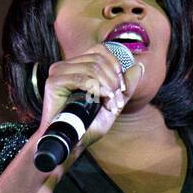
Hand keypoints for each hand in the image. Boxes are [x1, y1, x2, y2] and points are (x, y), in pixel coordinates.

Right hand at [35, 44, 145, 175]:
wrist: (72, 142)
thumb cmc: (88, 124)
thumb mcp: (113, 103)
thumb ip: (126, 86)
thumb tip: (139, 66)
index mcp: (78, 66)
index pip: (100, 50)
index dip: (115, 65)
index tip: (121, 88)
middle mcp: (67, 65)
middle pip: (98, 59)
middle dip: (113, 80)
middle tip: (116, 100)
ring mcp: (58, 72)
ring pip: (92, 67)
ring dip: (107, 86)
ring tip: (109, 104)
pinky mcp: (53, 82)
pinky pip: (81, 77)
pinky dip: (96, 88)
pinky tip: (101, 99)